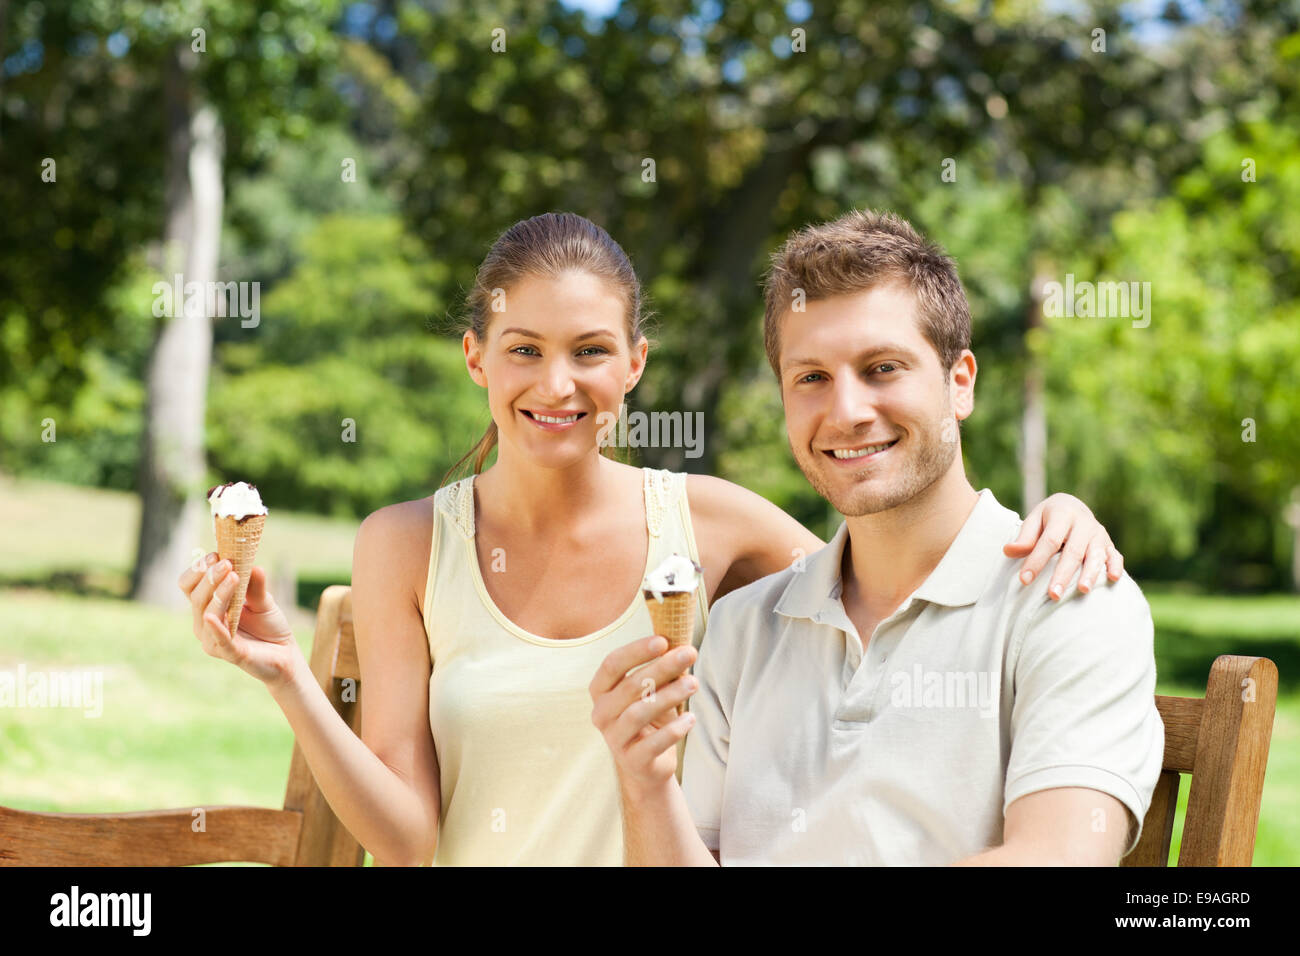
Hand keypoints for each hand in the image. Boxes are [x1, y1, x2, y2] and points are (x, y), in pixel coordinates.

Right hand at [177, 552, 300, 686]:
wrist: (285, 652)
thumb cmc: (268, 625)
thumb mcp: (263, 600)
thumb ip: (255, 584)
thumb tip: (252, 564)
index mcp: (207, 606)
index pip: (189, 585)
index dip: (198, 569)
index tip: (216, 554)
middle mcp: (204, 624)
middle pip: (196, 597)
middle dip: (210, 578)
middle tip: (227, 563)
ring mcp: (213, 640)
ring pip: (208, 613)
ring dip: (219, 593)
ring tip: (234, 576)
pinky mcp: (229, 654)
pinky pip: (218, 639)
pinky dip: (215, 627)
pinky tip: (211, 616)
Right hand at [589, 635, 698, 795]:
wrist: (648, 764)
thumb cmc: (650, 719)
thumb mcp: (652, 692)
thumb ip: (660, 672)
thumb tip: (681, 647)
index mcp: (601, 691)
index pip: (612, 664)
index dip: (636, 650)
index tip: (663, 641)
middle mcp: (601, 713)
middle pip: (630, 685)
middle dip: (662, 667)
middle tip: (690, 654)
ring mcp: (614, 739)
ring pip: (639, 712)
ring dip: (669, 695)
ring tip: (693, 683)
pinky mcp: (632, 761)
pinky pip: (653, 743)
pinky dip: (674, 730)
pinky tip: (691, 719)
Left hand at [1004, 493, 1123, 600]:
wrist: (1072, 507)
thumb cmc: (1048, 519)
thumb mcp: (1034, 521)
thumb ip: (1024, 537)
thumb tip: (1009, 551)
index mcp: (1062, 514)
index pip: (1049, 541)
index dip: (1037, 560)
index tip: (1024, 580)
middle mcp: (1084, 523)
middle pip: (1073, 551)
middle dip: (1063, 574)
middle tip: (1053, 594)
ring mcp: (1098, 534)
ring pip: (1096, 555)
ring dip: (1091, 573)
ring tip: (1083, 590)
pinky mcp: (1109, 544)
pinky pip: (1115, 555)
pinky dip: (1115, 566)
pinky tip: (1113, 579)